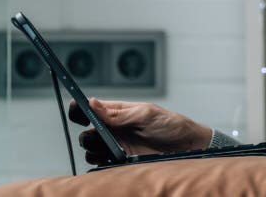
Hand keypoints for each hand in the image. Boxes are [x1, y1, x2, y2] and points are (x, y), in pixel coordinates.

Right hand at [68, 98, 212, 164]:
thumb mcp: (146, 114)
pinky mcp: (123, 160)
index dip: (80, 109)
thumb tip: (93, 103)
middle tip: (97, 137)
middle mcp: (115, 128)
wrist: (188, 146)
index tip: (77, 113)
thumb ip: (118, 114)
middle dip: (87, 135)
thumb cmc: (171, 125)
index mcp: (119, 111)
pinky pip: (103, 163)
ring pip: (93, 148)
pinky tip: (108, 160)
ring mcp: (118, 144)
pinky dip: (100, 163)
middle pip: (88, 131)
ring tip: (106, 151)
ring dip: (93, 150)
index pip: (92, 108)